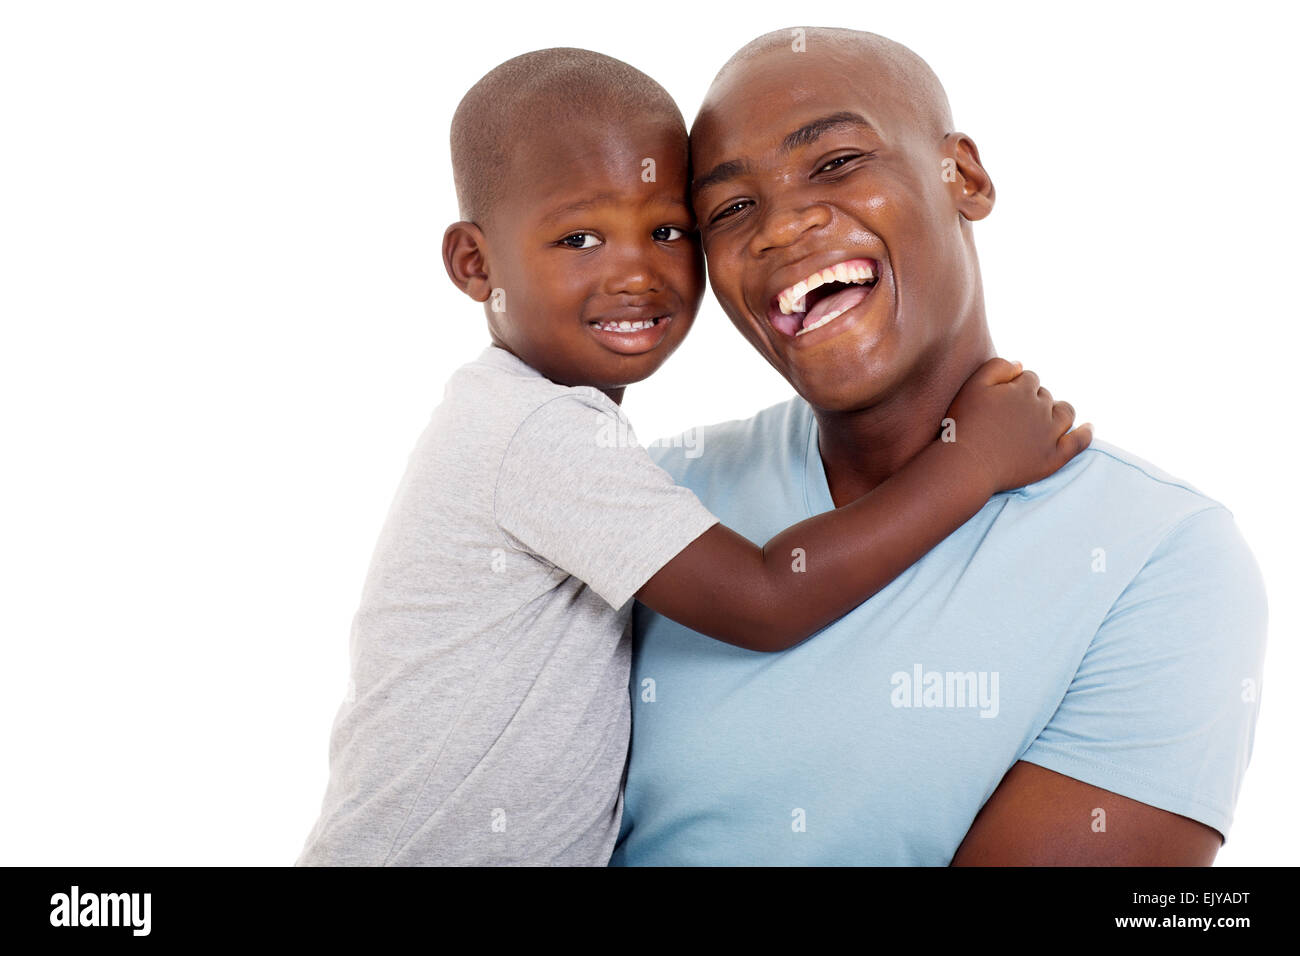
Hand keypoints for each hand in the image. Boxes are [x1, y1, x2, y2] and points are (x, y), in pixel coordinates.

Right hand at [943, 357, 1093, 493]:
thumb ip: (996, 368)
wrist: (966, 465)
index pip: (1029, 378)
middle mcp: (1040, 408)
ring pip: (1065, 413)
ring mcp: (1049, 433)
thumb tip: (1020, 366)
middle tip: (1013, 415)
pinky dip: (1086, 433)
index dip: (1017, 385)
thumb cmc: (963, 425)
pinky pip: (1078, 442)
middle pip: (1045, 396)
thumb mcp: (973, 386)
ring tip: (1046, 417)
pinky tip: (1088, 428)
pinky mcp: (1053, 457)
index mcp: (1021, 390)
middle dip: (1034, 399)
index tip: (1003, 399)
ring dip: (1058, 410)